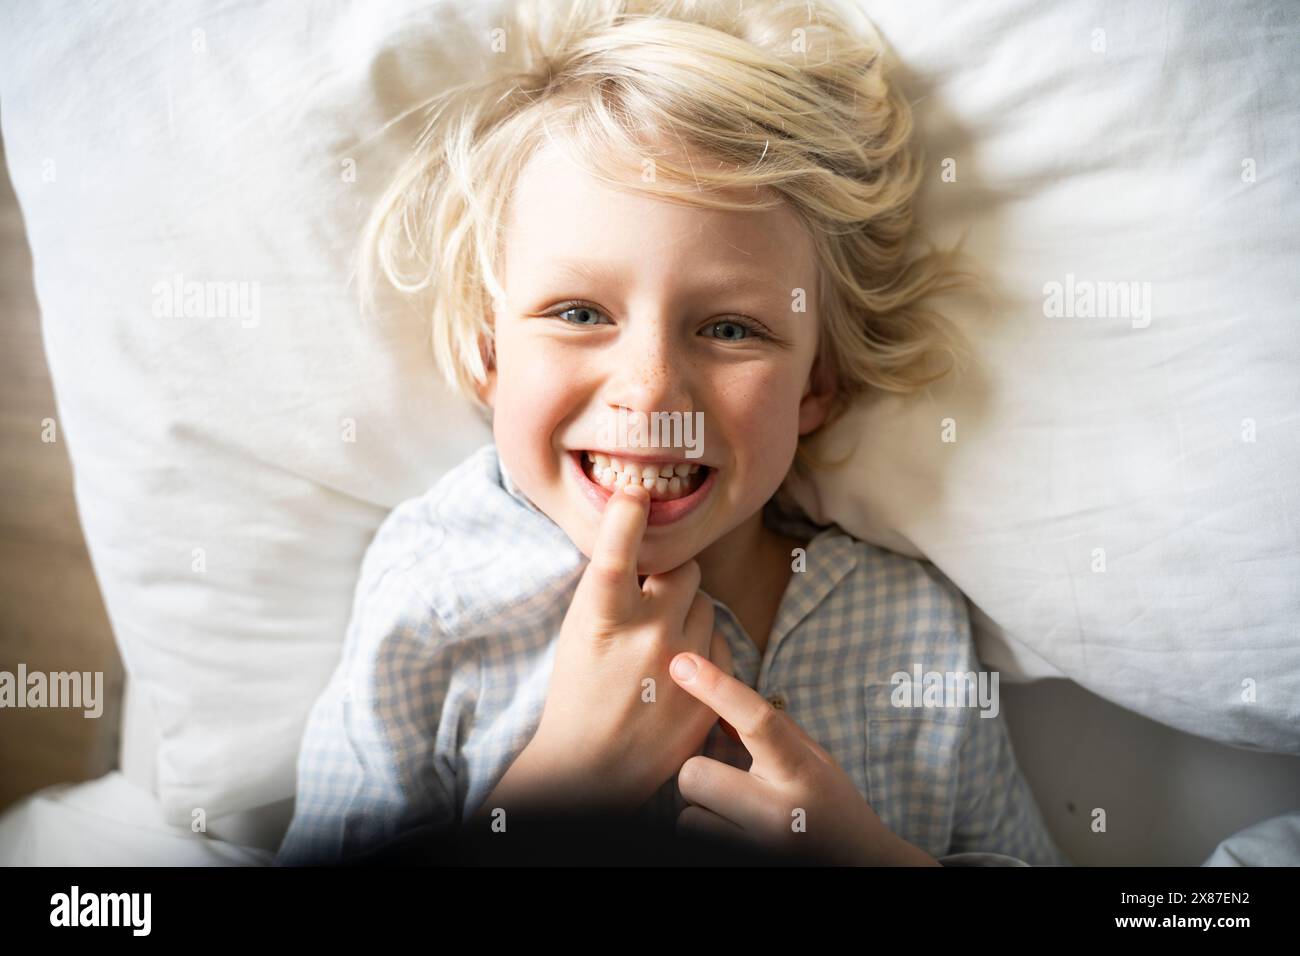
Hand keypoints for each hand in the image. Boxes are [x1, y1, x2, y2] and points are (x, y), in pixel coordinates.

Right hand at [490, 483, 732, 817]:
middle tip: (650, 599)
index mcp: (604, 617)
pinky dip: (704, 647)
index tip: (634, 493)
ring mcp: (685, 661)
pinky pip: (720, 641)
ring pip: (706, 603)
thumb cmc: (579, 690)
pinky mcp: (711, 688)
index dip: (626, 517)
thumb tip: (639, 538)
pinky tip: (677, 671)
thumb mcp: (579, 630)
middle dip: (671, 577)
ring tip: (660, 644)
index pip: (617, 553)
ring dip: (689, 612)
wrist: (592, 767)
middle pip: (684, 569)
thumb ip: (610, 587)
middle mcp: (648, 633)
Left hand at [668, 652, 939, 865]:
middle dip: (702, 773)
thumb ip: (771, 730)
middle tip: (727, 781)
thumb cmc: (832, 805)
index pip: (758, 721)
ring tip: (737, 814)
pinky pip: (693, 837)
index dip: (717, 687)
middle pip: (696, 775)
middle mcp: (781, 814)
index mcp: (803, 772)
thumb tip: (714, 694)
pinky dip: (707, 832)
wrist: (862, 865)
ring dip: (703, 810)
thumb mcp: (814, 761)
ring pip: (687, 816)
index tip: (682, 663)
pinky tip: (735, 832)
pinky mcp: (741, 862)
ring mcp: (760, 847)